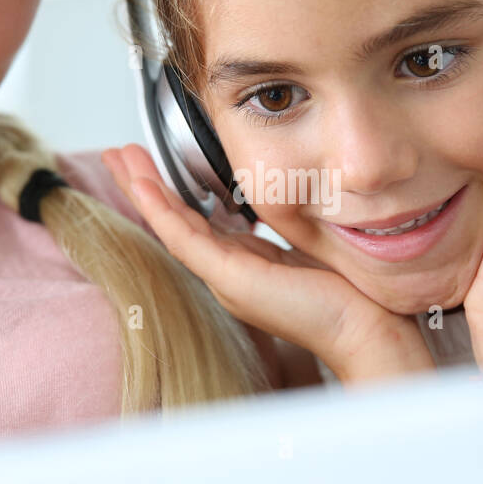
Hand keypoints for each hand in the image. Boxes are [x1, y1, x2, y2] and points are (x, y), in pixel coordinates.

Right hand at [102, 144, 433, 382]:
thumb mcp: (310, 246)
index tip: (147, 163)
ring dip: (143, 190)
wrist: (366, 328)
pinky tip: (143, 187)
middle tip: (117, 155)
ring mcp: (225, 278)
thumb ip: (289, 226)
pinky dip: (162, 211)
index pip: (195, 222)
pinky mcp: (231, 279)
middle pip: (174, 222)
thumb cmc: (349, 295)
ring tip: (119, 158)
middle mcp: (228, 273)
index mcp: (244, 264)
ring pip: (172, 227)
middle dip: (144, 185)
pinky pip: (186, 239)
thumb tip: (290, 193)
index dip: (168, 192)